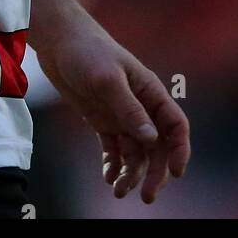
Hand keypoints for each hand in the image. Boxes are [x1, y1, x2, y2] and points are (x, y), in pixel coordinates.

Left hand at [36, 14, 190, 203]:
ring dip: (131, 174)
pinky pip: (113, 149)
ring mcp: (121, 115)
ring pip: (135, 152)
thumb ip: (128, 108)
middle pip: (157, 147)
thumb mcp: (107, 79)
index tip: (176, 173)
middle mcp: (140, 107)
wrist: (58, 42)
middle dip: (155, 173)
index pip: (175, 126)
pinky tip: (108, 177)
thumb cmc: (86, 51)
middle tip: (146, 196)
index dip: (180, 150)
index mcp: (150, 92)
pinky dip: (113, 164)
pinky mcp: (101, 120)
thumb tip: (151, 139)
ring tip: (118, 191)